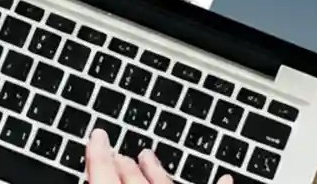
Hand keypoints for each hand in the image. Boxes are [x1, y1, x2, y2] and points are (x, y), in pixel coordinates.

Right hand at [87, 129, 231, 183]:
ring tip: (148, 155)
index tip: (97, 136)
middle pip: (135, 180)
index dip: (97, 156)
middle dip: (124, 164)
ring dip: (158, 170)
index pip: (105, 178)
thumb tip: (91, 177)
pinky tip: (225, 177)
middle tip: (116, 152)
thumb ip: (101, 183)